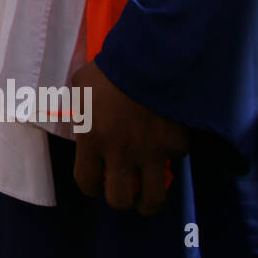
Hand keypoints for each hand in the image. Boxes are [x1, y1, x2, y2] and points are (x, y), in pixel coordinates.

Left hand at [71, 59, 190, 214]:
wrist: (150, 58)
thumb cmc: (109, 69)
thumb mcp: (82, 86)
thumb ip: (80, 108)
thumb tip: (81, 116)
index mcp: (92, 139)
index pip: (86, 182)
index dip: (91, 186)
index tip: (96, 181)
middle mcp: (120, 153)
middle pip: (119, 200)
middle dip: (121, 199)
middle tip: (124, 189)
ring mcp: (151, 153)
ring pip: (153, 198)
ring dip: (149, 199)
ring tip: (148, 193)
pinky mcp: (176, 144)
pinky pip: (174, 160)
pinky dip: (170, 156)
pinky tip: (167, 145)